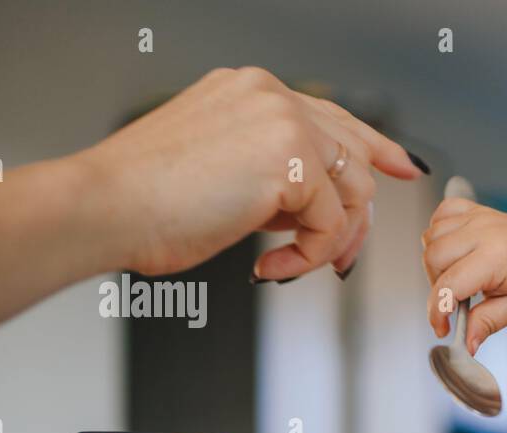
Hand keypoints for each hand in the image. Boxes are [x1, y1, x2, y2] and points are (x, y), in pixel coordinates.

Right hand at [81, 66, 426, 280]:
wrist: (105, 208)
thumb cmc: (145, 203)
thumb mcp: (221, 175)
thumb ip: (274, 176)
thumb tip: (316, 206)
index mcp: (251, 91)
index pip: (333, 116)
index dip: (373, 146)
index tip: (401, 167)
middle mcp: (271, 94)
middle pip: (354, 155)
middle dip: (355, 215)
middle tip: (341, 257)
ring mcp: (284, 121)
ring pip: (351, 191)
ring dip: (328, 241)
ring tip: (290, 263)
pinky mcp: (292, 159)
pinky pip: (331, 223)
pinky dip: (309, 257)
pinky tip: (270, 265)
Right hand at [421, 199, 506, 352]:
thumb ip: (487, 322)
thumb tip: (465, 343)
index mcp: (498, 255)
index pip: (449, 284)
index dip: (438, 311)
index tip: (442, 329)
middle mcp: (487, 229)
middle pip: (433, 257)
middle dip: (437, 287)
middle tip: (456, 305)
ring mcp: (483, 217)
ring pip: (432, 236)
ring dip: (436, 262)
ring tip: (459, 281)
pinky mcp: (481, 211)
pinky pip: (443, 213)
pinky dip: (439, 232)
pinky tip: (454, 253)